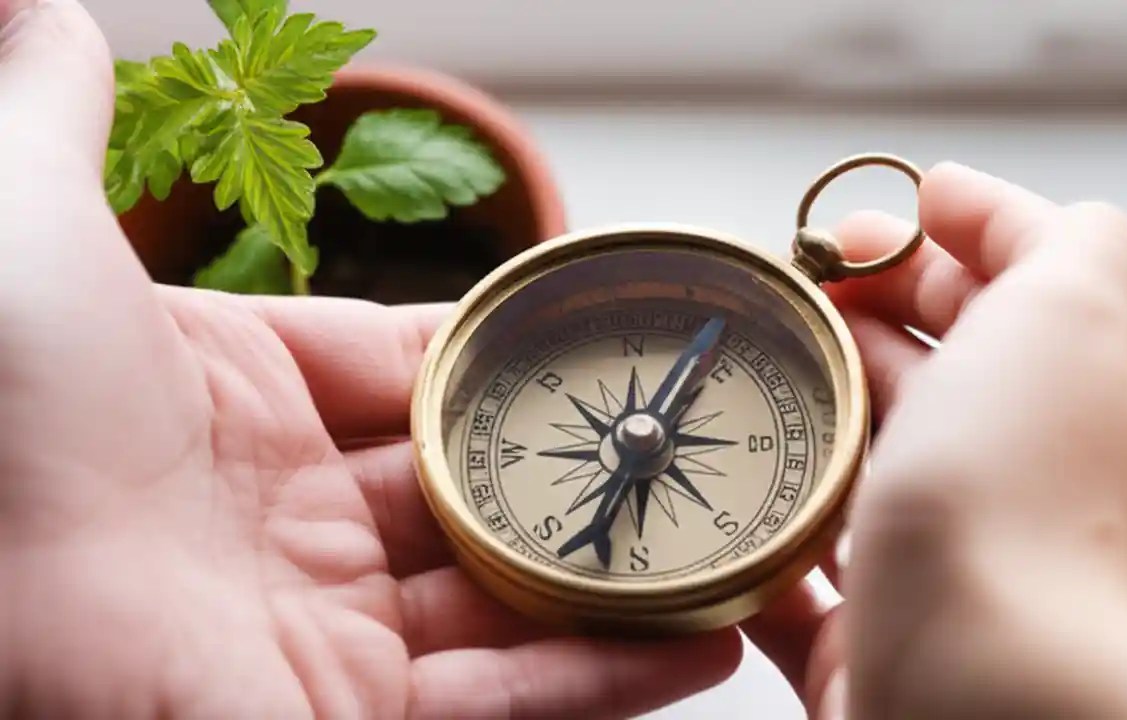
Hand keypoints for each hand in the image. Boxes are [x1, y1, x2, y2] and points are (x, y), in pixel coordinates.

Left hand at [0, 2, 741, 716]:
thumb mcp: (23, 230)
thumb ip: (53, 115)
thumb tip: (55, 11)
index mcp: (232, 403)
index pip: (406, 366)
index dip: (504, 350)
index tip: (607, 332)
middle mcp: (283, 518)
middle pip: (475, 485)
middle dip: (584, 465)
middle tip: (696, 441)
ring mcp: (320, 627)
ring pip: (507, 597)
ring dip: (622, 574)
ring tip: (736, 547)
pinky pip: (503, 701)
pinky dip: (608, 678)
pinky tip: (704, 640)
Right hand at [742, 164, 1126, 716]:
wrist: (973, 694)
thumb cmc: (1011, 507)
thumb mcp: (1073, 311)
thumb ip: (1059, 234)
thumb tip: (962, 197)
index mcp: (1057, 387)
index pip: (995, 283)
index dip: (919, 239)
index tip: (837, 233)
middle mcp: (1004, 469)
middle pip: (917, 363)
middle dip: (842, 314)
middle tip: (769, 298)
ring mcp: (933, 552)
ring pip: (850, 460)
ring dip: (789, 414)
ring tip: (725, 381)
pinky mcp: (865, 627)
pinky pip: (795, 568)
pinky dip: (757, 529)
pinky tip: (715, 491)